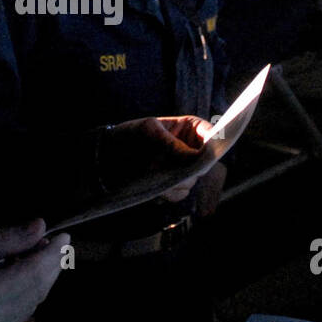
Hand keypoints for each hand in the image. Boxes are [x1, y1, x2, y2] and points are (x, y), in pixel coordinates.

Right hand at [0, 219, 67, 321]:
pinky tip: (13, 279)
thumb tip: (39, 227)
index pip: (34, 274)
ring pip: (28, 309)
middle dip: (50, 267)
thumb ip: (1, 239)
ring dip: (38, 282)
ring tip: (33, 256)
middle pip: (37, 294)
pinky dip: (21, 298)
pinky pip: (13, 320)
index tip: (64, 235)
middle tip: (53, 242)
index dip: (53, 254)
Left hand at [98, 115, 213, 194]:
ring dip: (174, 181)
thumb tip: (195, 157)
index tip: (205, 155)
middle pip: (204, 162)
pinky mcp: (174, 184)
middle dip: (188, 167)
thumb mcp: (149, 132)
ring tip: (152, 173)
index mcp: (190, 128)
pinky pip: (179, 193)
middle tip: (172, 168)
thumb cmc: (129, 135)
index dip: (213, 144)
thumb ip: (172, 144)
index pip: (211, 134)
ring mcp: (183, 168)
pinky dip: (166, 192)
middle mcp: (191, 149)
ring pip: (192, 180)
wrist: (108, 155)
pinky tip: (152, 185)